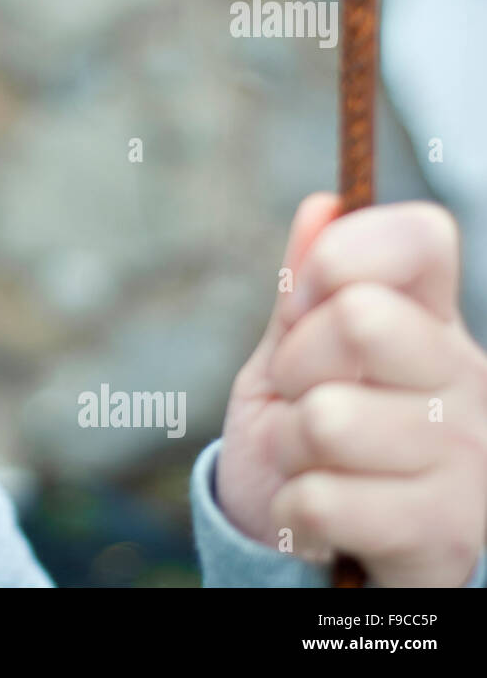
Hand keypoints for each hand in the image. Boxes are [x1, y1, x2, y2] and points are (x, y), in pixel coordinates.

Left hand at [216, 192, 486, 585]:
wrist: (315, 552)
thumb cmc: (308, 443)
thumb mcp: (293, 361)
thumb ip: (304, 294)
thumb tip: (322, 207)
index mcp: (431, 324)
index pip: (418, 237)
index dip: (340, 255)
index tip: (305, 303)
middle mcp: (467, 380)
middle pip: (359, 317)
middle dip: (295, 364)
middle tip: (303, 400)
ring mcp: (467, 459)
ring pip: (327, 419)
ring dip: (290, 447)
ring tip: (314, 463)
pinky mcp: (445, 534)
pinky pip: (320, 499)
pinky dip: (294, 511)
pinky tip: (321, 516)